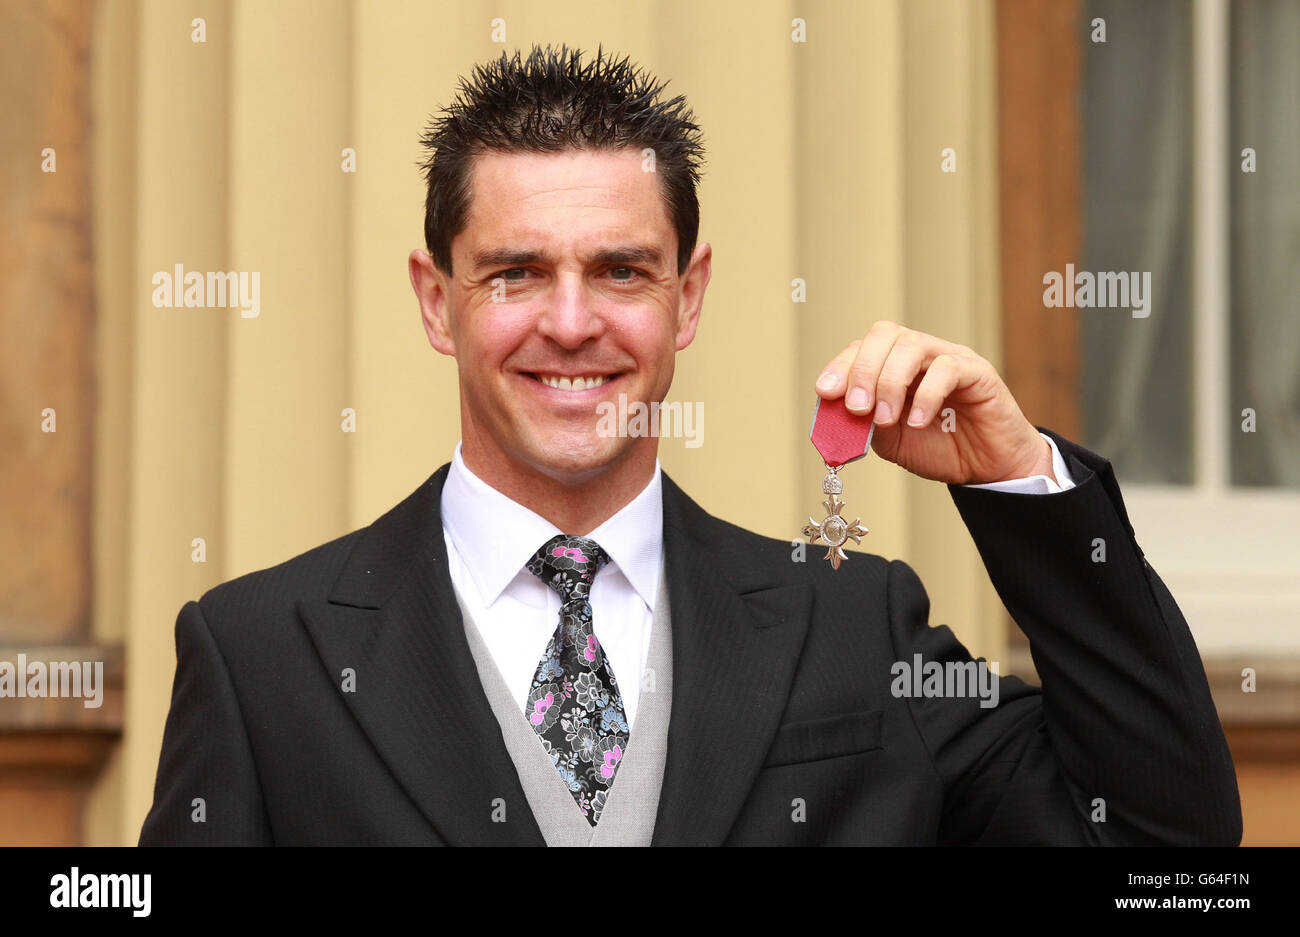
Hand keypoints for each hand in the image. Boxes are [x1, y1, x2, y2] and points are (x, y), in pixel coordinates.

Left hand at [814, 321, 1053, 484]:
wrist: (986, 468)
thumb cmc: (939, 448)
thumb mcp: (890, 440)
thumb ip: (864, 423)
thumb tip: (836, 411)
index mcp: (893, 366)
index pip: (861, 348)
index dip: (840, 367)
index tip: (825, 393)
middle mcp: (920, 355)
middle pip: (884, 335)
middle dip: (863, 370)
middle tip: (857, 408)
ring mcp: (949, 358)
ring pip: (912, 345)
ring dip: (890, 382)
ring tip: (886, 419)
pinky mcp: (977, 371)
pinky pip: (947, 368)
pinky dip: (926, 394)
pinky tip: (919, 421)